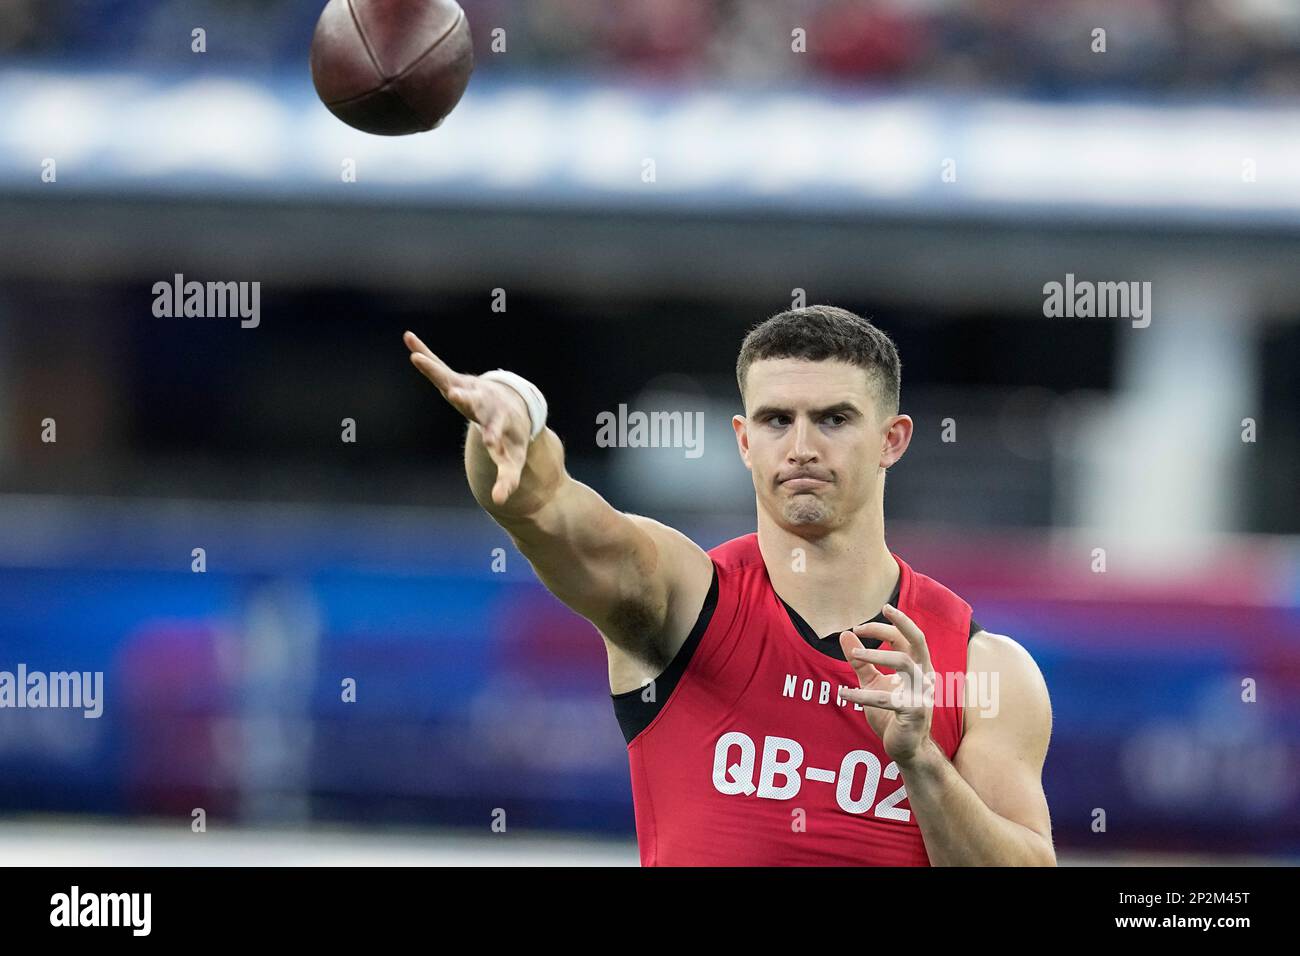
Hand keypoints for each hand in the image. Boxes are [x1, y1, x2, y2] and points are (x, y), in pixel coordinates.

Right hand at [404, 330, 531, 504]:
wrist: (514, 405)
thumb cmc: (511, 437)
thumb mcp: (512, 459)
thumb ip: (508, 480)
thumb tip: (499, 504)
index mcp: (498, 424)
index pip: (496, 432)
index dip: (494, 437)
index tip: (491, 442)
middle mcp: (483, 404)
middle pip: (475, 402)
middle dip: (466, 399)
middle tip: (456, 394)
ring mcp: (468, 390)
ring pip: (450, 379)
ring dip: (434, 370)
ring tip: (416, 359)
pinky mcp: (456, 381)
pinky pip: (438, 367)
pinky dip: (424, 353)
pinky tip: (408, 339)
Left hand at [837, 604, 935, 764]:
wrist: (908, 749)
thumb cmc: (892, 714)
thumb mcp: (873, 683)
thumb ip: (861, 661)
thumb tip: (845, 634)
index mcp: (918, 667)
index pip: (908, 637)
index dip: (887, 626)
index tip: (859, 627)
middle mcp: (924, 676)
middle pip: (917, 640)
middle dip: (898, 624)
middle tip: (865, 624)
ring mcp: (921, 693)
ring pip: (903, 662)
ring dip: (876, 654)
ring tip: (854, 655)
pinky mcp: (913, 711)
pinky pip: (885, 698)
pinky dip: (862, 694)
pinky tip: (844, 693)